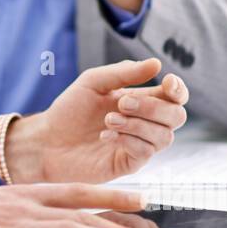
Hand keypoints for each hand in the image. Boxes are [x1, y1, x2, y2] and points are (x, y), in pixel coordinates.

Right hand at [0, 184, 156, 227]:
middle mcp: (24, 206)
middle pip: (80, 211)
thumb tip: (43, 220)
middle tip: (148, 227)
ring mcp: (13, 226)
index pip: (75, 190)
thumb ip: (20, 209)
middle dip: (118, 219)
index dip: (109, 194)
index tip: (136, 197)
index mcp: (23, 192)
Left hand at [4, 58, 187, 182]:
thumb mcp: (94, 82)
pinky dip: (128, 140)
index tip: (167, 82)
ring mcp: (139, 145)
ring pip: (164, 136)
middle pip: (176, 116)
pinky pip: (146, 152)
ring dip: (138, 124)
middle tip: (122, 103)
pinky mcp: (129, 164)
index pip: (175, 97)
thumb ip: (124, 72)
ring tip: (108, 120)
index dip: (179, 90)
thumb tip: (156, 63)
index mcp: (141, 100)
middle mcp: (145, 123)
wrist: (47, 140)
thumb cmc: (69, 109)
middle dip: (153, 107)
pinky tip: (105, 136)